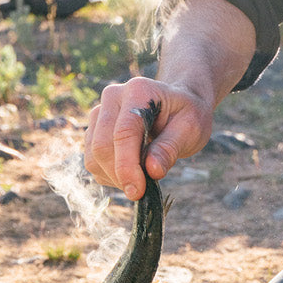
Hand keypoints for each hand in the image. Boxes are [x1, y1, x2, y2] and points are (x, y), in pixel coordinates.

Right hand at [84, 76, 214, 198]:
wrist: (178, 103)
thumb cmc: (186, 115)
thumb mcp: (190, 129)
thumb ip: (169, 148)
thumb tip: (152, 171)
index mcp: (138, 91)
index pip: (124, 132)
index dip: (127, 165)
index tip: (137, 191)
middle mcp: (113, 97)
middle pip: (102, 146)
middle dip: (120, 175)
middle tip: (143, 190)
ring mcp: (100, 112)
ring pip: (93, 156)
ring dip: (113, 177)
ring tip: (140, 178)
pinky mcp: (94, 129)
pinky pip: (92, 161)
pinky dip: (109, 175)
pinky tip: (131, 171)